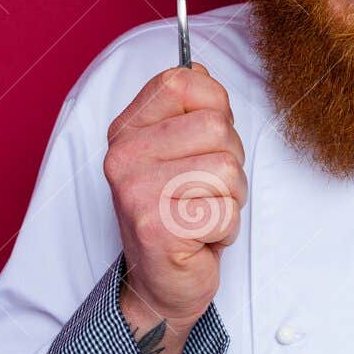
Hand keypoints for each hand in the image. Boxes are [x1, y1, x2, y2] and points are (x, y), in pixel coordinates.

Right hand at [104, 63, 247, 327]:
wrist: (160, 283)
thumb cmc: (179, 213)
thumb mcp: (180, 150)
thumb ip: (189, 108)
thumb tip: (200, 70)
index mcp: (127, 128)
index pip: (185, 80)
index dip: (215, 110)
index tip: (203, 144)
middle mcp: (123, 155)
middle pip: (217, 127)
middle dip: (229, 162)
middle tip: (204, 190)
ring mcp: (135, 191)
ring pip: (227, 169)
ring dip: (230, 199)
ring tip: (203, 213)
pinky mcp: (156, 227)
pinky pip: (226, 211)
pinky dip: (225, 229)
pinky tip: (200, 238)